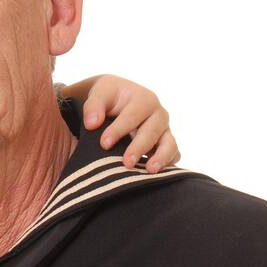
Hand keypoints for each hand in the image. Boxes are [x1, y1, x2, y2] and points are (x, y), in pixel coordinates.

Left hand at [61, 75, 179, 172]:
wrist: (121, 97)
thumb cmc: (111, 96)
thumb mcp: (100, 93)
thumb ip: (93, 106)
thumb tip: (92, 124)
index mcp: (143, 99)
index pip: (132, 116)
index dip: (119, 130)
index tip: (104, 144)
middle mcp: (158, 114)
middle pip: (152, 132)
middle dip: (139, 147)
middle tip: (127, 163)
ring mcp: (165, 130)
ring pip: (169, 143)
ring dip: (161, 157)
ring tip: (150, 170)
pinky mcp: (167, 143)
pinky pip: (174, 154)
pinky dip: (168, 163)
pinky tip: (156, 173)